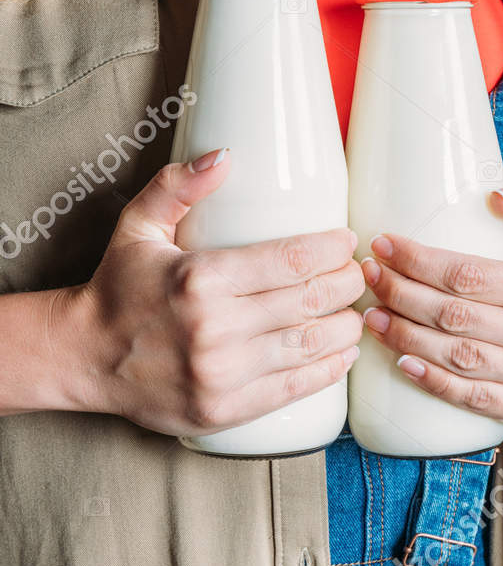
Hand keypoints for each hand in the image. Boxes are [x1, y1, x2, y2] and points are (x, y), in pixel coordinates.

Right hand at [68, 149, 364, 435]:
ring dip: (347, 326)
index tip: (347, 242)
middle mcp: (213, 328)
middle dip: (349, 284)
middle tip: (359, 275)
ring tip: (355, 311)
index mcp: (199, 279)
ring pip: (312, 345)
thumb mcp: (138, 228)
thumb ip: (177, 187)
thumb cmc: (119, 288)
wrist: (81, 357)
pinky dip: (330, 368)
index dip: (333, 250)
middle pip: (312, 301)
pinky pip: (296, 387)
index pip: (293, 261)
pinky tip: (344, 352)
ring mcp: (220, 374)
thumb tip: (225, 155)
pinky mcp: (224, 409)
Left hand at [360, 182, 502, 423]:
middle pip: (455, 317)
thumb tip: (498, 196)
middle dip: (402, 296)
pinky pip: (472, 397)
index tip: (383, 246)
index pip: (468, 275)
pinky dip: (433, 382)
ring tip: (373, 318)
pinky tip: (403, 363)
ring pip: (458, 358)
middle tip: (370, 279)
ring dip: (406, 338)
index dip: (418, 262)